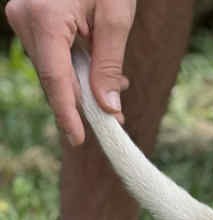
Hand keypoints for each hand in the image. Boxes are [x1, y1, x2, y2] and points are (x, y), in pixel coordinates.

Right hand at [5, 0, 136, 144]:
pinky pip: (52, 52)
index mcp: (43, 18)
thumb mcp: (116, 18)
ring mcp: (23, 17)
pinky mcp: (30, 17)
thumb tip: (107, 107)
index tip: (80, 139)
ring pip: (53, 66)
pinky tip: (102, 74)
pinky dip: (77, 66)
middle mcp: (24, 18)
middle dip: (83, 101)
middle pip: (53, 75)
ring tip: (118, 91)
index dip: (68, 113)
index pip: (54, 78)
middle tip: (115, 120)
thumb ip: (109, 64)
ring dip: (84, 83)